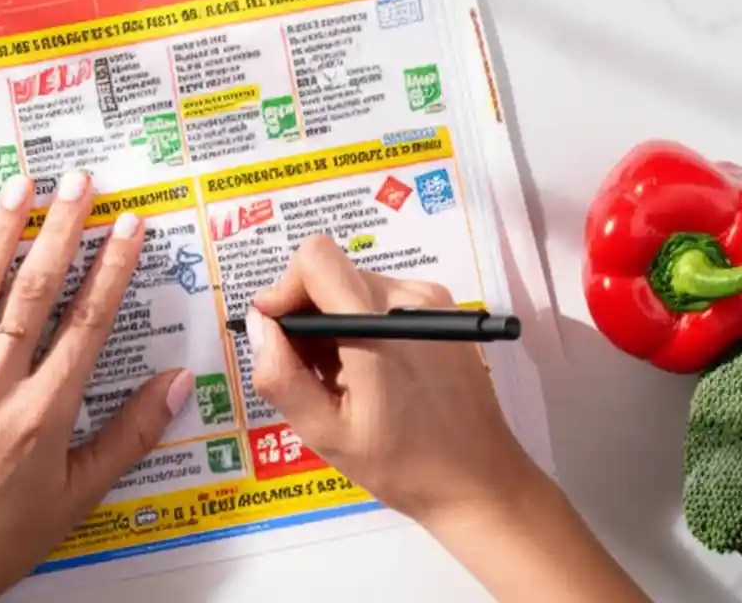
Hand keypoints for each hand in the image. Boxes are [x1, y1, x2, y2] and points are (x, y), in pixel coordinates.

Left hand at [0, 172, 193, 602]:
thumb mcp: (77, 496)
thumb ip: (129, 436)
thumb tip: (173, 385)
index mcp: (43, 412)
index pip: (88, 320)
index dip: (113, 265)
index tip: (129, 225)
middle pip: (35, 290)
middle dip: (63, 228)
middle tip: (81, 183)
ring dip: (1, 231)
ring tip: (21, 186)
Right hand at [246, 234, 533, 525]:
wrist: (482, 483)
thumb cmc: (402, 465)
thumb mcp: (325, 433)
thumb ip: (280, 375)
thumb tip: (259, 324)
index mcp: (377, 323)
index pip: (314, 258)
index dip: (284, 288)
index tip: (277, 333)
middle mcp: (409, 297)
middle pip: (333, 274)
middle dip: (308, 316)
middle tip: (311, 374)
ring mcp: (433, 301)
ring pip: (355, 287)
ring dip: (335, 325)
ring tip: (345, 382)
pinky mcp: (446, 312)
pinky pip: (385, 300)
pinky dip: (363, 327)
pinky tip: (373, 376)